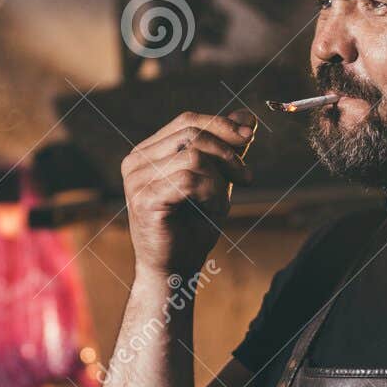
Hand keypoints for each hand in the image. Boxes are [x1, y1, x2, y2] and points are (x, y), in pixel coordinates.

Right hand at [121, 110, 254, 280]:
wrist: (175, 269)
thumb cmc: (192, 227)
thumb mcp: (216, 181)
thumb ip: (227, 150)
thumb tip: (248, 117)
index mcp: (148, 152)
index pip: (187, 120)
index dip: (221, 124)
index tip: (250, 139)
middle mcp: (136, 161)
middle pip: (192, 133)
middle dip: (227, 152)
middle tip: (246, 178)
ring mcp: (137, 179)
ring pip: (194, 156)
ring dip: (220, 179)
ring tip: (221, 202)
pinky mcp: (144, 198)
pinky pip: (189, 179)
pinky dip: (211, 192)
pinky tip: (212, 208)